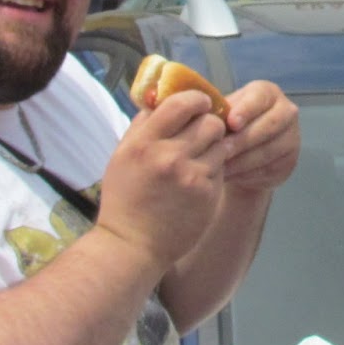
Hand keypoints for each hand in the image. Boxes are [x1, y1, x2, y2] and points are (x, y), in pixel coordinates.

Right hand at [96, 90, 228, 269]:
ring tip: (202, 154)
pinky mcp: (207, 196)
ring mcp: (191, 177)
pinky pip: (221, 169)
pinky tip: (199, 177)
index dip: (197, 99)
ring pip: (221, 144)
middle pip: (210, 122)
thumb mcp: (122, 156)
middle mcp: (169, 157)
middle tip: (205, 130)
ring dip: (215, 145)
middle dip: (210, 122)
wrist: (132, 245)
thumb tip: (162, 99)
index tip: (200, 103)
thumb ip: (142, 125)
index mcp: (144, 143)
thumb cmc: (125, 198)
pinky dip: (214, 168)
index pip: (181, 104)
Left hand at [217, 80, 299, 195]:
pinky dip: (247, 173)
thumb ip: (220, 111)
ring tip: (221, 166)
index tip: (231, 123)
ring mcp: (292, 137)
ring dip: (242, 161)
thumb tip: (206, 114)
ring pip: (268, 151)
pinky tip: (231, 175)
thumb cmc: (230, 124)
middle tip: (221, 150)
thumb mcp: (225, 112)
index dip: (246, 110)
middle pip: (268, 126)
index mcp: (268, 93)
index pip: (259, 98)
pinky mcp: (290, 161)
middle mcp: (286, 111)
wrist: (245, 150)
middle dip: (242, 140)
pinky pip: (268, 169)